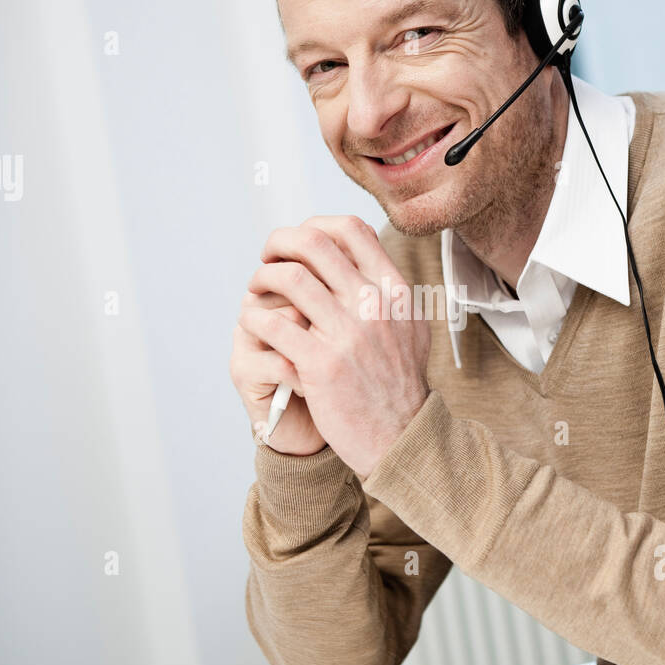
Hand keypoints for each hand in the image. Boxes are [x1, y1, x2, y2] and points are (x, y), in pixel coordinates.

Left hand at [242, 215, 430, 477]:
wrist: (401, 438)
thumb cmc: (399, 385)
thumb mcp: (410, 328)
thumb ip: (387, 292)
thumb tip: (358, 257)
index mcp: (394, 291)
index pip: (350, 230)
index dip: (314, 227)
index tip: (297, 244)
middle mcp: (373, 305)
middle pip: (314, 243)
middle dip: (279, 244)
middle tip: (267, 259)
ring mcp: (348, 334)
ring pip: (290, 277)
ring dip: (263, 277)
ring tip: (256, 290)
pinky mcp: (321, 364)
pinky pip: (273, 323)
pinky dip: (255, 316)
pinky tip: (254, 323)